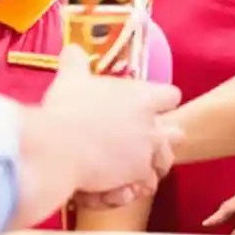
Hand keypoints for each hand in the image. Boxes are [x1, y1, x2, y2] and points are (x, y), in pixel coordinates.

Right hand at [41, 45, 181, 192]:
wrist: (58, 147)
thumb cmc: (65, 109)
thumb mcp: (71, 78)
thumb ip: (76, 62)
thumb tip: (71, 48)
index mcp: (142, 97)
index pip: (172, 96)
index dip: (162, 102)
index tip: (148, 107)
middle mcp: (151, 124)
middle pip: (177, 133)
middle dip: (164, 138)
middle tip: (144, 142)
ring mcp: (148, 151)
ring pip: (166, 161)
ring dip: (152, 165)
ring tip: (134, 168)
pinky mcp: (138, 175)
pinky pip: (147, 184)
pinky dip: (136, 187)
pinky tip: (122, 186)